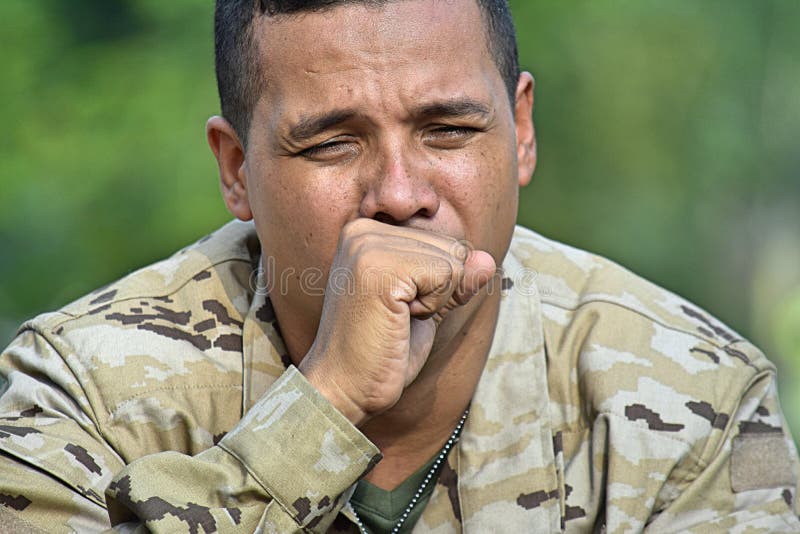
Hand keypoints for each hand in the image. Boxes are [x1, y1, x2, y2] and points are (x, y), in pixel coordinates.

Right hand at [299, 218, 495, 425]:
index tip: (395, 306)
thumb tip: (487, 260)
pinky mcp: (381, 268)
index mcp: (367, 231)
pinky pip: (447, 275)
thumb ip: (454, 279)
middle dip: (438, 291)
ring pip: (453, 261)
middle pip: (452, 247)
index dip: (436, 283)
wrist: (344, 389)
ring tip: (393, 318)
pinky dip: (433, 307)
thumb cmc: (380, 351)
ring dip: (435, 301)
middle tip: (394, 316)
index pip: (443, 241)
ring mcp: (369, 245)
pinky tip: (397, 320)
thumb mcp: (426, 307)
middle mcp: (363, 229)